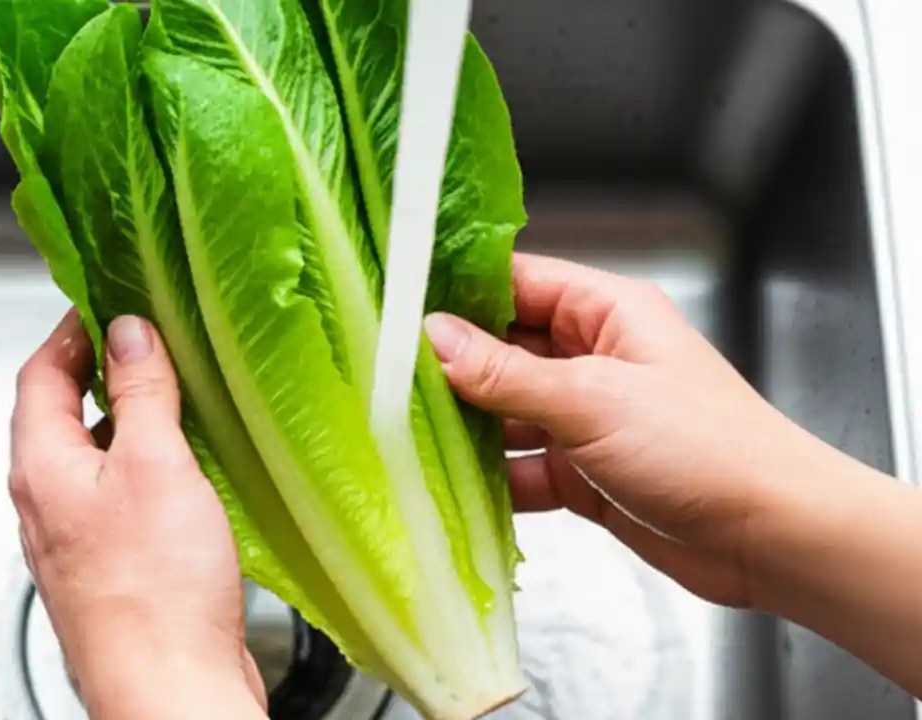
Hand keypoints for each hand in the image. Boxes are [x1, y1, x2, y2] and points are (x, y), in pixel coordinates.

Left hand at [9, 312, 266, 719]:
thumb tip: (128, 334)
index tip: (103, 301)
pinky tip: (182, 473)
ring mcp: (75, 539)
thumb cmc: (153, 594)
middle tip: (142, 342)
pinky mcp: (110, 568)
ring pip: (90, 457)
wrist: (168, 687)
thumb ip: (139, 393)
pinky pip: (117, 497)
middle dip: (98, 371)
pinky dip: (143, 467)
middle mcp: (47, 504)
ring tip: (170, 398)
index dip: (70, 329)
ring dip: (124, 420)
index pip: (38, 373)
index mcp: (41, 468)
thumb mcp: (154, 464)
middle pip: (58, 413)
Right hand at [424, 254, 844, 608]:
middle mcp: (594, 358)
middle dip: (450, 366)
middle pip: (502, 349)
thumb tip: (436, 336)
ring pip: (506, 411)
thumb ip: (506, 372)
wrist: (771, 536)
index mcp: (606, 313)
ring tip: (405, 431)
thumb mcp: (592, 399)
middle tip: (386, 376)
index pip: (516, 282)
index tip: (398, 304)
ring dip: (466, 426)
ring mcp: (587, 417)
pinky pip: (521, 466)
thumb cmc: (706, 448)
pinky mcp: (584, 473)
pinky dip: (492, 478)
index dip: (458, 291)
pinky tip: (452, 485)